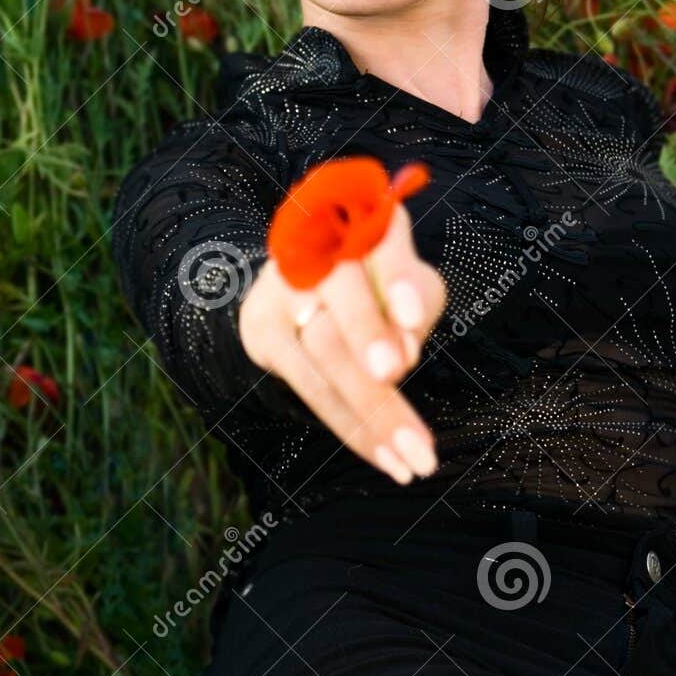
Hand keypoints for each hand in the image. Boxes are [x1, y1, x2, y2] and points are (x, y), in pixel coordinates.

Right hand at [239, 200, 446, 483]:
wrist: (301, 281)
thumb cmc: (376, 279)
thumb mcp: (407, 279)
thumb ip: (414, 303)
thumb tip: (403, 354)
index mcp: (357, 217)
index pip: (378, 241)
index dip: (395, 278)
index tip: (413, 316)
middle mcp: (312, 246)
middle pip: (342, 296)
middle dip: (371, 342)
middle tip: (400, 380)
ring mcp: (280, 289)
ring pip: (324, 353)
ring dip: (372, 410)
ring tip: (413, 458)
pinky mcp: (262, 332)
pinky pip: (311, 389)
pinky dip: (354, 428)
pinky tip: (388, 458)